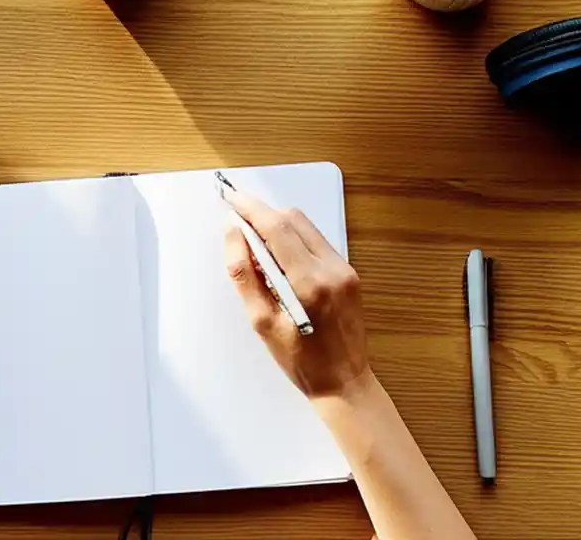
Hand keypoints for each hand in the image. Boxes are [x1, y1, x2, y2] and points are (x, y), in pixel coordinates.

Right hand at [223, 189, 368, 397]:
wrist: (343, 382)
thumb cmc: (300, 361)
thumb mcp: (261, 322)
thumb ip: (244, 275)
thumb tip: (234, 235)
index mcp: (309, 283)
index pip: (277, 228)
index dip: (251, 208)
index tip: (231, 198)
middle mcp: (332, 269)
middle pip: (293, 219)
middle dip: (263, 214)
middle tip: (238, 222)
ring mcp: (345, 269)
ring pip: (307, 227)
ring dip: (279, 226)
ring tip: (256, 245)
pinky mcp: (349, 273)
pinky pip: (318, 242)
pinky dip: (295, 241)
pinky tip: (279, 259)